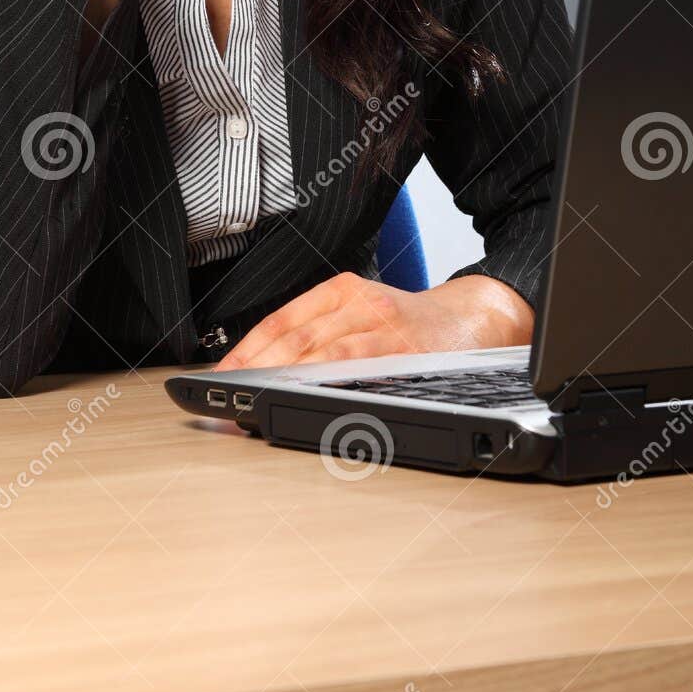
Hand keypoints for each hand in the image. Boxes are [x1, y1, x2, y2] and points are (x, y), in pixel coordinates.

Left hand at [213, 273, 533, 370]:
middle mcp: (359, 302)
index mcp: (341, 290)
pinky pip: (360, 366)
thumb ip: (321, 331)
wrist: (474, 320)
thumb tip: (263, 368)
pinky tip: (304, 395)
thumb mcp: (362, 312)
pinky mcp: (407, 349)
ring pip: (322, 352)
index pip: (280, 320)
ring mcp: (384, 324)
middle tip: (225, 395)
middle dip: (254, 369)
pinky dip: (328, 381)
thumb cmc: (410, 324)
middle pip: (294, 337)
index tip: (218, 375)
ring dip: (283, 380)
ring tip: (252, 401)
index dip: (245, 349)